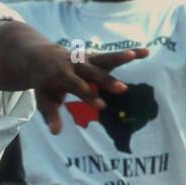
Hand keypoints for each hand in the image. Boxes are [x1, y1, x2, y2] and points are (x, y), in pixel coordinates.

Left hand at [24, 45, 148, 134]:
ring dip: (120, 57)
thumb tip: (55, 132)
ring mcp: (85, 59)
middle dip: (107, 80)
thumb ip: (51, 115)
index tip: (102, 106)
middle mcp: (75, 65)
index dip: (89, 96)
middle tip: (123, 89)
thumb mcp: (44, 100)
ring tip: (136, 55)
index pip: (77, 87)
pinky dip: (128, 53)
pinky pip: (112, 55)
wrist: (39, 57)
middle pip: (93, 72)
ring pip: (104, 58)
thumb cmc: (44, 84)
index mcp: (62, 76)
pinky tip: (145, 52)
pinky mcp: (94, 57)